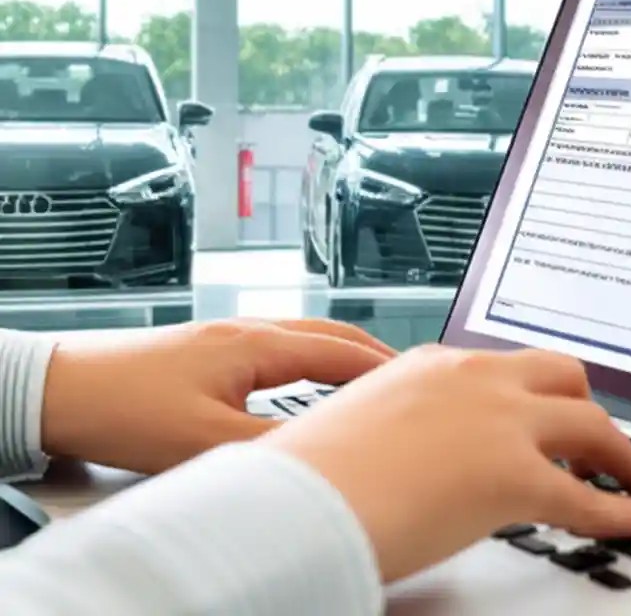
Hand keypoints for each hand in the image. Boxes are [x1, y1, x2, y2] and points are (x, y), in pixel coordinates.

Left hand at [41, 318, 394, 473]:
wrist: (61, 388)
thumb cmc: (124, 407)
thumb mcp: (208, 441)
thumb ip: (276, 444)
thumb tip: (325, 451)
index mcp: (257, 343)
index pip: (342, 351)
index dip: (385, 369)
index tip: (418, 382)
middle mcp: (247, 329)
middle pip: (330, 333)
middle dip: (373, 354)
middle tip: (407, 375)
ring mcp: (226, 335)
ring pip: (304, 336)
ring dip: (342, 353)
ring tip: (367, 376)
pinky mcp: (208, 349)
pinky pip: (280, 345)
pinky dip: (311, 358)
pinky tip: (304, 380)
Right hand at [261, 345, 630, 582]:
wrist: (287, 505)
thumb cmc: (303, 479)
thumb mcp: (357, 430)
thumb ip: (398, 431)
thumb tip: (407, 458)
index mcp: (432, 365)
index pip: (505, 368)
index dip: (537, 396)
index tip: (550, 414)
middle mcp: (473, 379)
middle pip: (564, 377)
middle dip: (587, 409)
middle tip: (594, 444)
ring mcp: (498, 422)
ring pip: (591, 424)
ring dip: (620, 453)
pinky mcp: (513, 476)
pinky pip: (589, 497)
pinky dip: (624, 509)